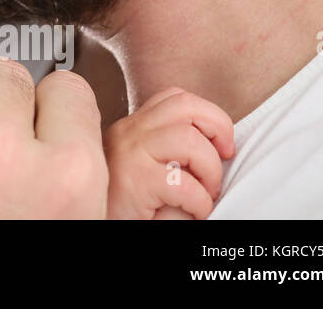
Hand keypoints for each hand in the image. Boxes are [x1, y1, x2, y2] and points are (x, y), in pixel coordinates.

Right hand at [103, 86, 235, 218]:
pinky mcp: (134, 182)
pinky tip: (192, 211)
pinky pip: (184, 184)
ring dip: (210, 169)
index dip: (208, 116)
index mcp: (133, 128)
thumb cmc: (129, 206)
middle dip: (218, 127)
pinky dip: (200, 202)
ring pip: (189, 138)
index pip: (175, 99)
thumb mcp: (147, 168)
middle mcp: (128, 133)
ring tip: (205, 191)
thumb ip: (169, 150)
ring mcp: (128, 154)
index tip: (219, 144)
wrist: (98, 223)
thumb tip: (215, 145)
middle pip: (185, 104)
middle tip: (224, 157)